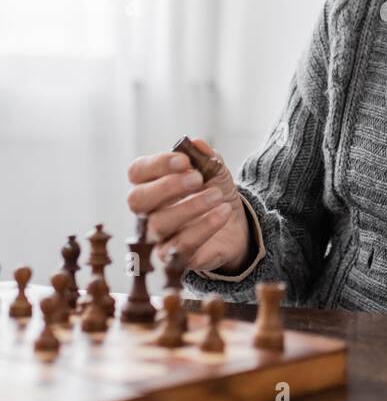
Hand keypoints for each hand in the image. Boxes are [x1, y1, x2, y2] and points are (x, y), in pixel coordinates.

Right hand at [127, 138, 250, 271]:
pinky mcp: (176, 258)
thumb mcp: (215, 171)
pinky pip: (181, 246)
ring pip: (160, 223)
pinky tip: (223, 213)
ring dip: (191, 206)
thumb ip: (205, 156)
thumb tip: (196, 143)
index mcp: (151, 184)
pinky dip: (204, 227)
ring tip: (217, 196)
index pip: (137, 172)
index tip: (185, 160)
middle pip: (137, 200)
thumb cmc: (215, 193)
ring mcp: (160, 237)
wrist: (236, 224)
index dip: (157, 165)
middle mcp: (148, 212)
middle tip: (197, 178)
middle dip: (167, 186)